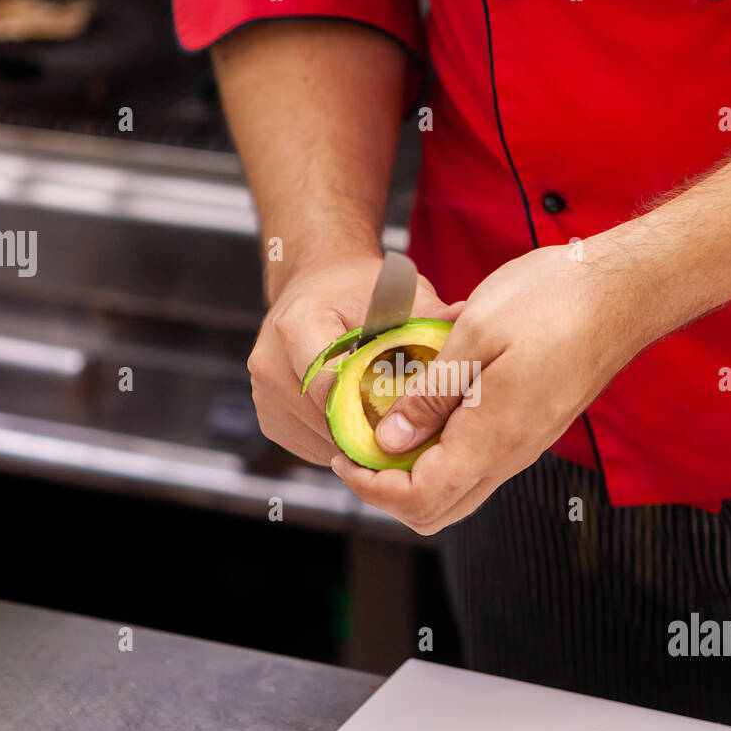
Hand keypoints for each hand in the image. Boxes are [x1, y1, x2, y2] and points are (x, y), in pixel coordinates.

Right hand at [248, 255, 460, 464]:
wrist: (318, 285)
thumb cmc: (360, 288)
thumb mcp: (398, 292)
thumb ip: (429, 316)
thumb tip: (467, 322)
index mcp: (295, 325)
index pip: (334, 387)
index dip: (376, 409)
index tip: (414, 416)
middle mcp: (267, 361)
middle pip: (327, 420)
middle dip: (374, 430)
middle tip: (416, 429)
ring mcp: (262, 394)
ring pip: (321, 440)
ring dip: (359, 442)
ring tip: (393, 424)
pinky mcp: (268, 417)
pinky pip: (312, 446)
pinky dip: (342, 443)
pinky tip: (366, 424)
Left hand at [331, 243, 654, 534]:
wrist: (621, 291)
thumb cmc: (553, 301)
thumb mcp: (474, 335)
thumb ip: (429, 396)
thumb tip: (387, 442)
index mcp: (493, 437)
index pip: (420, 500)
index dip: (372, 489)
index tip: (345, 453)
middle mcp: (510, 455)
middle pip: (436, 510)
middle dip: (386, 490)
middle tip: (357, 446)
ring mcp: (523, 445)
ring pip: (457, 488)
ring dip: (413, 469)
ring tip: (384, 421)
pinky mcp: (530, 428)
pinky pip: (477, 459)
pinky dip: (440, 446)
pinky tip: (427, 397)